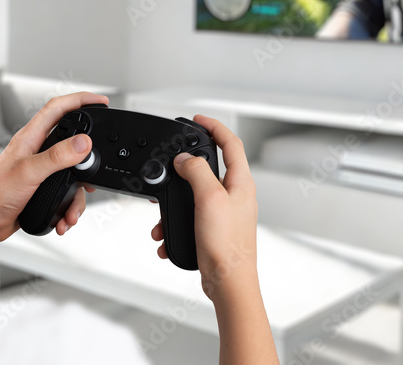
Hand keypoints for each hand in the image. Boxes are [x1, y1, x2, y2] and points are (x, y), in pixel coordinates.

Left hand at [0, 92, 104, 244]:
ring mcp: (40, 169)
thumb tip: (84, 142)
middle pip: (71, 139)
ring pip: (72, 172)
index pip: (58, 108)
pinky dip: (69, 207)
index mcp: (30, 137)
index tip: (101, 102)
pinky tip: (64, 218)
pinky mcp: (42, 187)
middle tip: (101, 158)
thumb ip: (58, 156)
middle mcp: (37, 150)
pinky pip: (66, 192)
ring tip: (73, 209)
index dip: (81, 100)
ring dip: (78, 194)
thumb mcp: (30, 171)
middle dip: (88, 153)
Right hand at [150, 115, 258, 297]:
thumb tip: (184, 158)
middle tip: (172, 165)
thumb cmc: (227, 245)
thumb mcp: (208, 199)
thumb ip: (197, 172)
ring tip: (161, 215)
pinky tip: (166, 235)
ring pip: (196, 195)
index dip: (214, 126)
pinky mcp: (215, 229)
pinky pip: (190, 217)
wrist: (229, 283)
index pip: (230, 143)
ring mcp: (226, 212)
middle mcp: (236, 194)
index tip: (198, 120)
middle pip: (210, 167)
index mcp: (241, 182)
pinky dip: (176, 223)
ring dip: (175, 202)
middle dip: (186, 168)